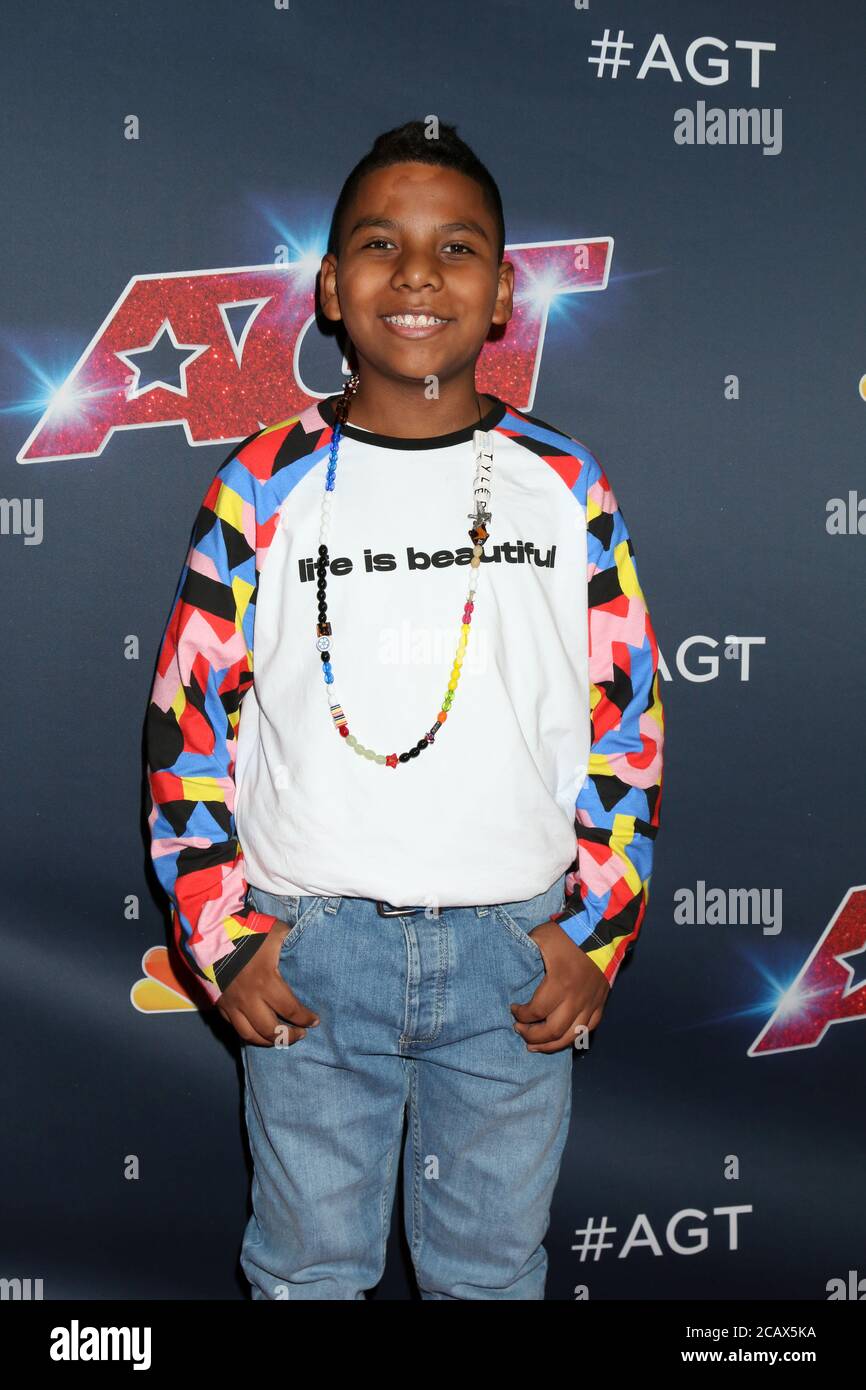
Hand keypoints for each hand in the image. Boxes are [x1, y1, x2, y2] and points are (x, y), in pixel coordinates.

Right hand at [216, 921, 319, 1046]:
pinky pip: (234, 1027)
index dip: (305, 1019)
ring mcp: (232, 1004)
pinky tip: (259, 1031)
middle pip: (270, 1030)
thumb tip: (311, 946)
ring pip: (250, 1035)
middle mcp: (249, 999)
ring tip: (280, 1038)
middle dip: (289, 1036)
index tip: (314, 1021)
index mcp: (266, 982)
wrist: (211, 932)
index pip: (290, 1010)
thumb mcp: (276, 932)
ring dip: (268, 1041)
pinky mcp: (220, 1005)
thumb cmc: (247, 932)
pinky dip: (249, 1033)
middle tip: (300, 1034)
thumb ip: (294, 942)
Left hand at [510, 918, 610, 1052]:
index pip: (536, 1011)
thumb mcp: (540, 937)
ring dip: (551, 1045)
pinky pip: (588, 1029)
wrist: (602, 930)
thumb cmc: (569, 933)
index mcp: (560, 984)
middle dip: (532, 1035)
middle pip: (552, 1031)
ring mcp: (591, 1003)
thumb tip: (508, 961)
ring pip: (571, 1036)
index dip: (521, 1015)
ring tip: (535, 1045)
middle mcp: (576, 999)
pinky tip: (561, 1039)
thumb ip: (523, 951)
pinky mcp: (600, 1003)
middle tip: (520, 1030)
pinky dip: (573, 1037)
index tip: (513, 1009)